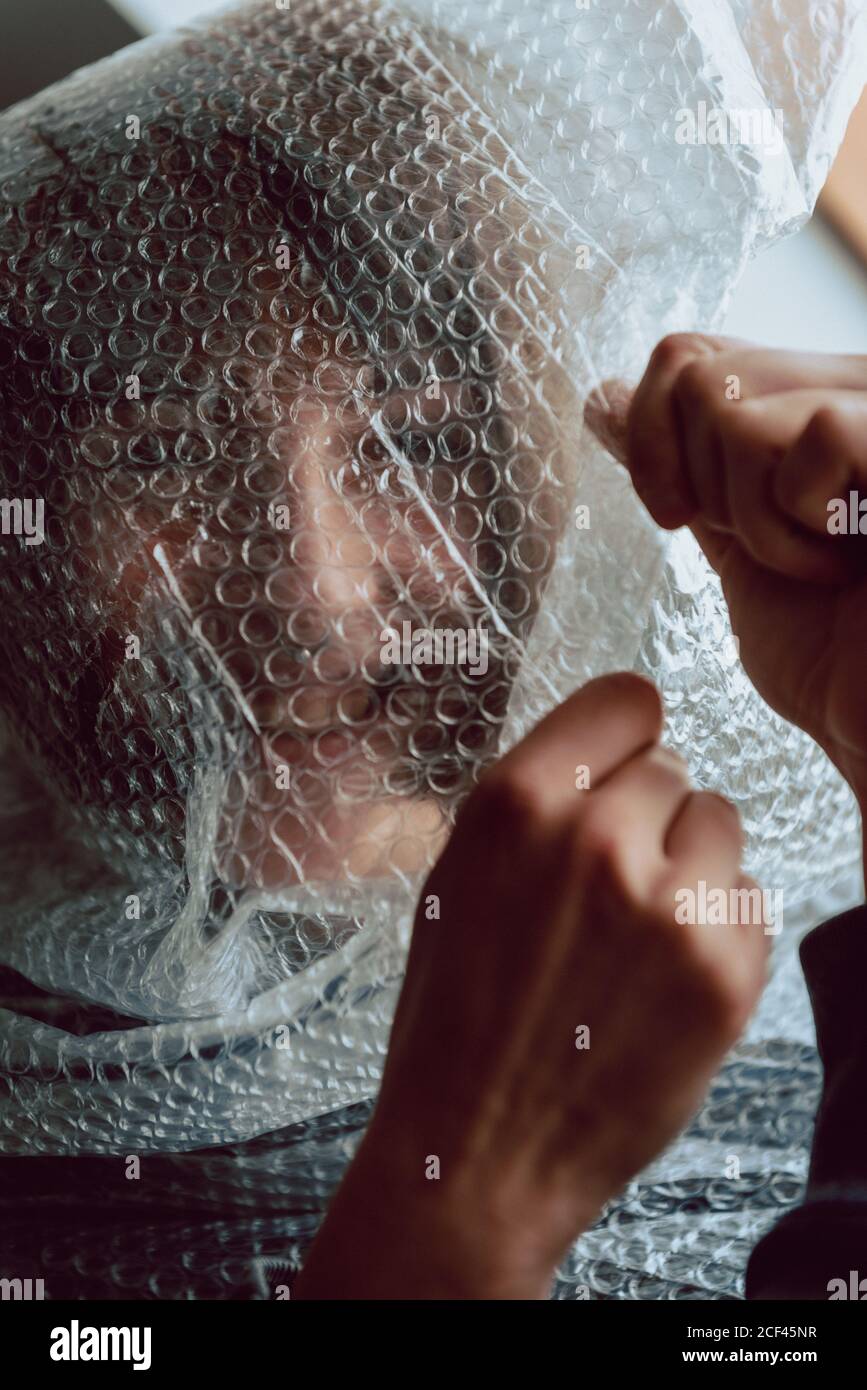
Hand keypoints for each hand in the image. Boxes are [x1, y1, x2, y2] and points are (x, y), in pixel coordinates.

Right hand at [294, 673, 766, 1298]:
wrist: (476, 1150)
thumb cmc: (456, 1018)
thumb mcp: (459, 878)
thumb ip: (535, 804)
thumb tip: (609, 754)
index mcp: (516, 805)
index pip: (628, 700)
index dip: (626, 736)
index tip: (623, 764)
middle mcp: (595, 840)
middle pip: (674, 768)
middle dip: (648, 817)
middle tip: (610, 886)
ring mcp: (668, 907)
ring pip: (722, 826)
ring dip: (691, 867)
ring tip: (638, 933)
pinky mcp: (722, 974)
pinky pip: (751, 900)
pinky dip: (720, 932)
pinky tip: (663, 979)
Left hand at [584, 335, 866, 813]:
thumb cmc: (834, 656)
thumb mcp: (739, 544)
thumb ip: (682, 467)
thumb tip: (601, 401)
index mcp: (813, 398)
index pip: (688, 354)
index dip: (653, 436)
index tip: (676, 514)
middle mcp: (851, 385)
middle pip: (697, 373)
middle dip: (705, 492)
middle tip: (777, 551)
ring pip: (736, 407)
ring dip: (754, 521)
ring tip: (820, 566)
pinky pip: (811, 434)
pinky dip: (801, 521)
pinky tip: (846, 562)